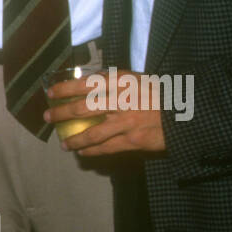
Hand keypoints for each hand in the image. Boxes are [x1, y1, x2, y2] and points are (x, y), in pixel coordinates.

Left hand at [43, 68, 166, 155]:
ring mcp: (125, 122)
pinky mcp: (132, 140)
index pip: (84, 84)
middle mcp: (119, 100)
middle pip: (82, 108)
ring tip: (64, 144)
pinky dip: (92, 151)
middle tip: (48, 118)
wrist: (183, 111)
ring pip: (92, 133)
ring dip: (75, 139)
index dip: (64, 89)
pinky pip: (107, 147)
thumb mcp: (136, 78)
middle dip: (62, 114)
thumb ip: (114, 81)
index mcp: (120, 81)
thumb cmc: (159, 92)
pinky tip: (83, 152)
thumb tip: (90, 82)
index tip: (50, 93)